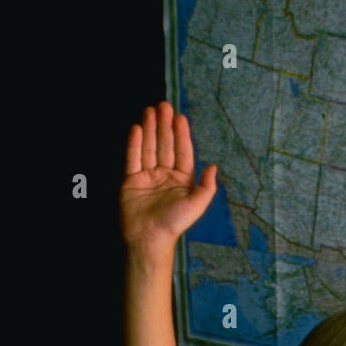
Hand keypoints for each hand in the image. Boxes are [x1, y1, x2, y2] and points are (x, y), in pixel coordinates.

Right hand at [119, 101, 216, 246]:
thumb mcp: (196, 205)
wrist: (149, 239)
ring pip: (149, 148)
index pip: (182, 152)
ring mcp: (147, 177)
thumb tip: (214, 167)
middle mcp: (165, 176)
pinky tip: (137, 128)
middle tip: (163, 105)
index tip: (179, 117)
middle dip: (164, 125)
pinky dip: (135, 143)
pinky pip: (133, 158)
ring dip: (150, 129)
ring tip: (150, 110)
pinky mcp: (131, 181)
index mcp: (182, 180)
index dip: (181, 134)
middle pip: (165, 145)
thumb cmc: (174, 224)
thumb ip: (207, 187)